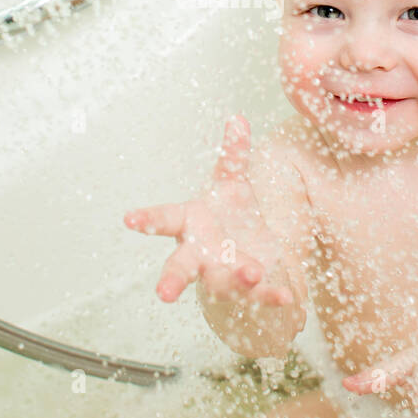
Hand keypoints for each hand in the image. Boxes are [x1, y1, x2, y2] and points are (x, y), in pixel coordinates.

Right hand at [124, 115, 297, 310]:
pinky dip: (271, 296)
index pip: (164, 220)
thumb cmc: (228, 215)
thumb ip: (233, 156)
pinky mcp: (248, 289)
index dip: (147, 220)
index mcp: (190, 223)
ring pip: (221, 282)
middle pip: (180, 267)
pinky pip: (259, 295)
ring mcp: (221, 274)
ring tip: (252, 271)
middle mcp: (200, 254)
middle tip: (163, 293)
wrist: (247, 257)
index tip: (129, 219)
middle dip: (172, 280)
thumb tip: (238, 119)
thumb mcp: (232, 183)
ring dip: (234, 278)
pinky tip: (288, 299)